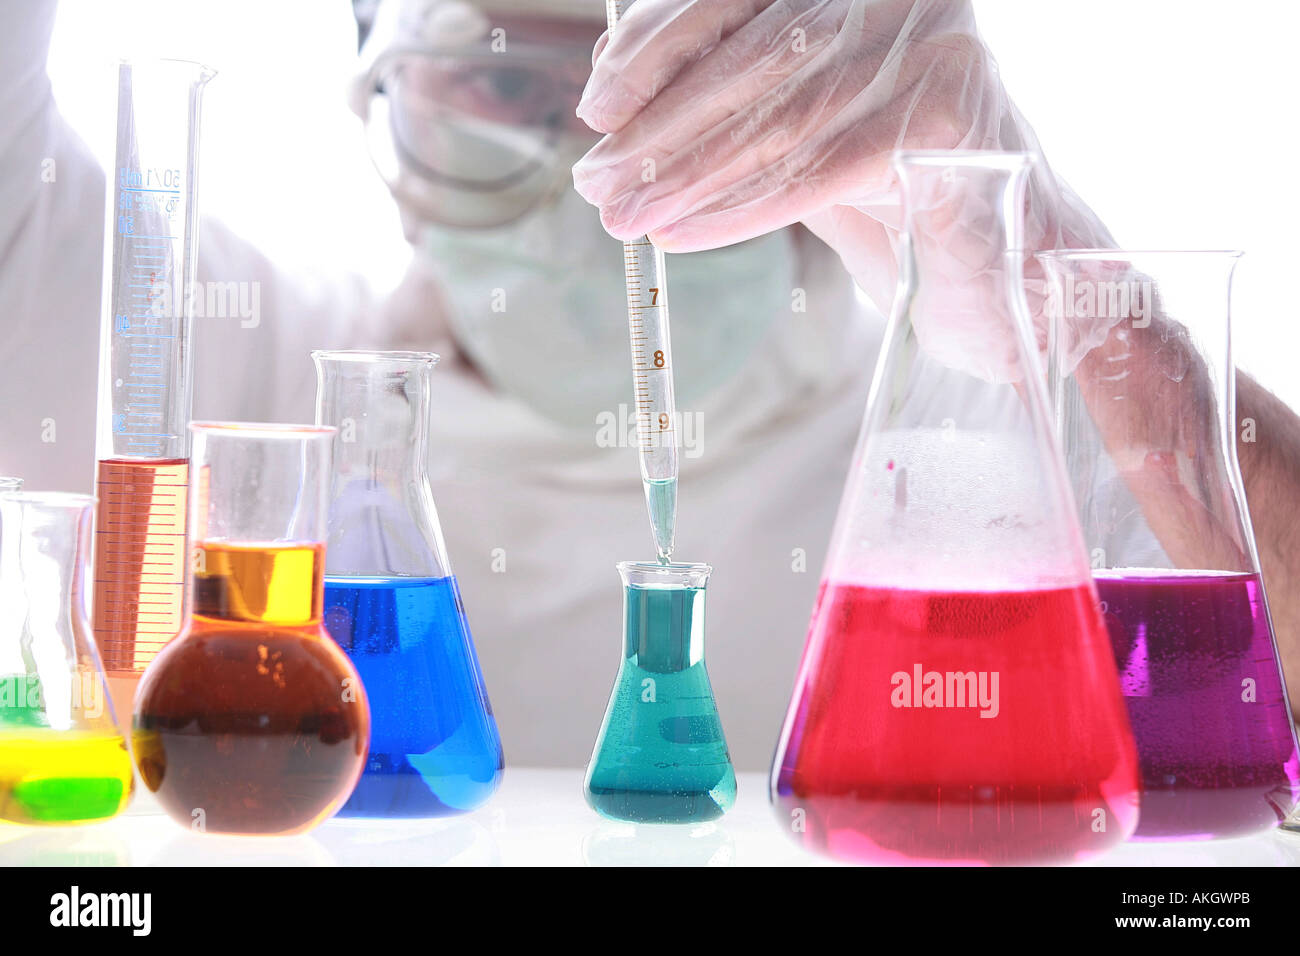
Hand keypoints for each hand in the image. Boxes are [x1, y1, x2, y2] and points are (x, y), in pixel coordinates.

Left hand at [573, 0, 1114, 376]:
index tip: (599, 103)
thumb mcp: (809, 134)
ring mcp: (931, 49)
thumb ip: (740, 103)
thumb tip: (623, 105)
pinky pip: (816, 169)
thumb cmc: (906, 199)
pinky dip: (739, 206)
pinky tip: (683, 233)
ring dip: (686, 173)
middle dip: (659, 127)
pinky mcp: (947, 115)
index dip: (658, 46)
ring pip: (778, 115)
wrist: (1018, 276)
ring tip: (626, 216)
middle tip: (597, 182)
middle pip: (751, 56)